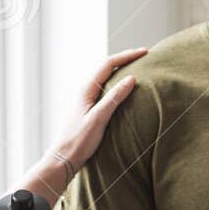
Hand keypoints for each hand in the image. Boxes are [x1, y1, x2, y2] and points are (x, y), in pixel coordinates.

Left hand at [48, 48, 147, 179]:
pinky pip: (104, 88)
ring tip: (137, 67)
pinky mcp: (88, 107)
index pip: (108, 64)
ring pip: (105, 76)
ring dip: (121, 69)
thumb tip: (132, 78)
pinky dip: (117, 82)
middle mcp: (85, 90)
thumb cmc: (79, 140)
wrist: (63, 158)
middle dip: (125, 59)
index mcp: (86, 89)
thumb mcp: (99, 118)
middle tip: (143, 55)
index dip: (127, 56)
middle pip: (106, 66)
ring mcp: (86, 98)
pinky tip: (125, 88)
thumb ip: (114, 97)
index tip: (144, 52)